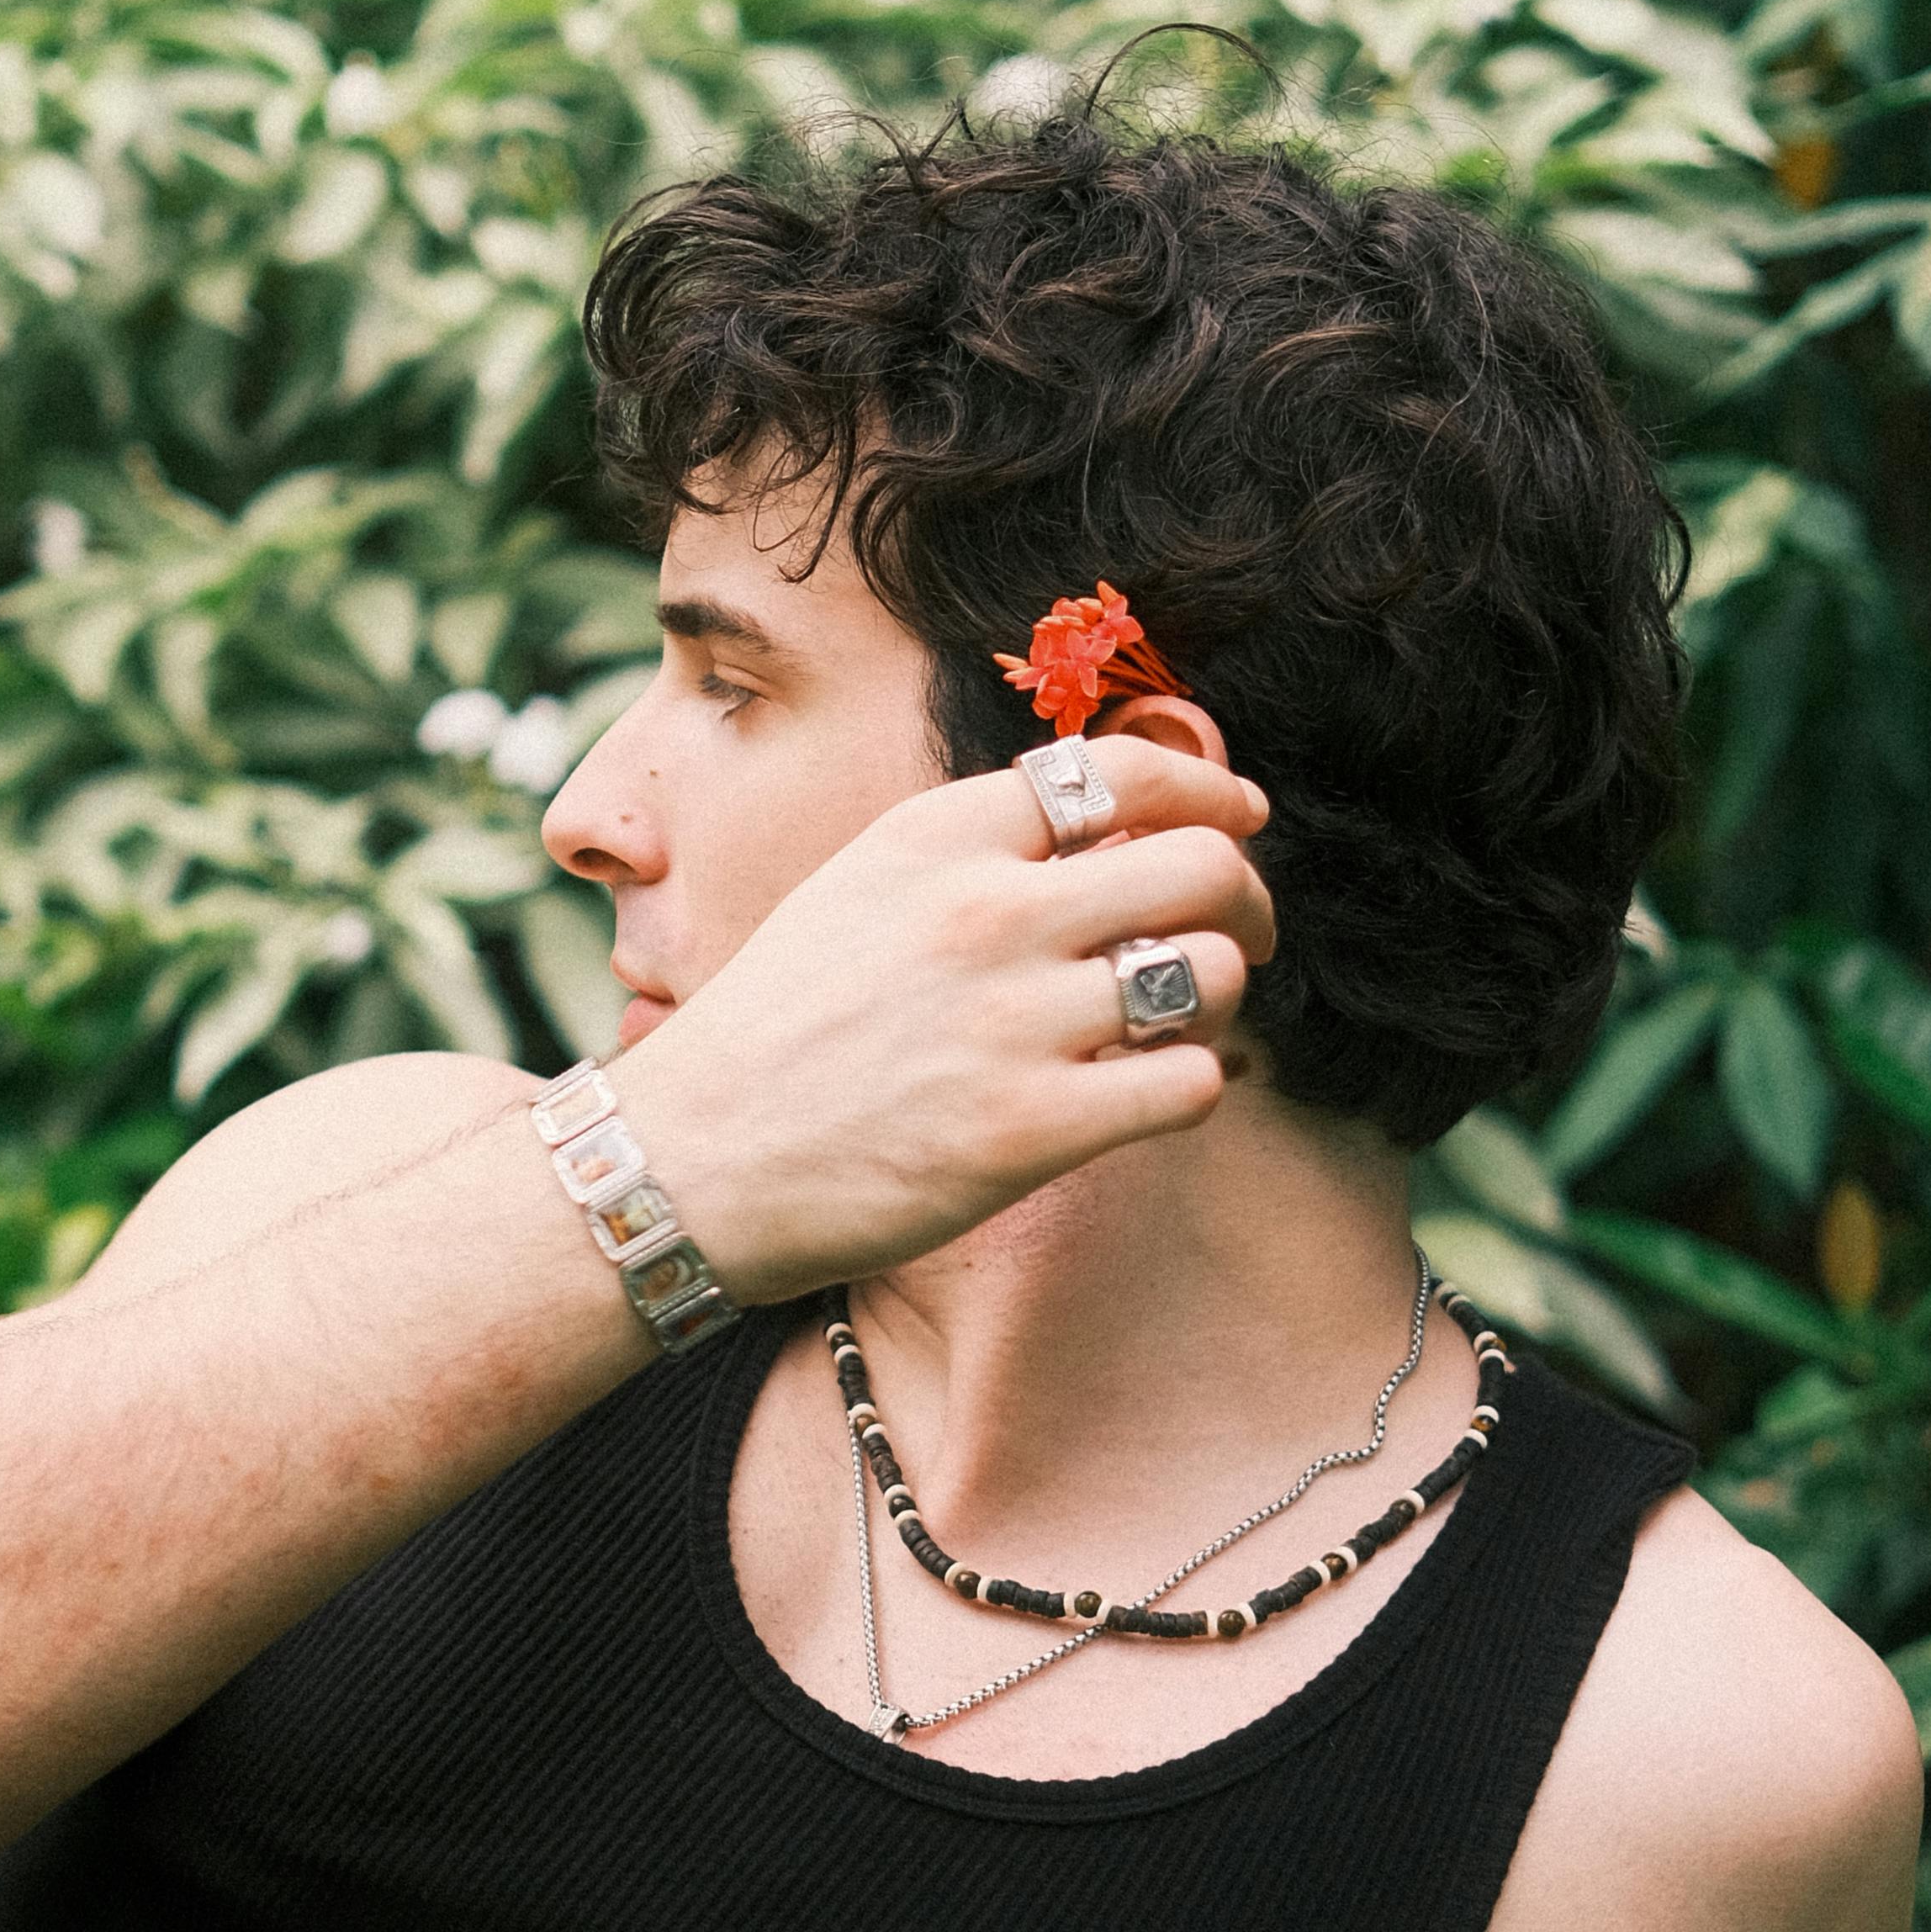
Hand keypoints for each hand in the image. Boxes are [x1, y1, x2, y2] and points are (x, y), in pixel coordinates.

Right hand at [614, 736, 1273, 1303]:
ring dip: (1216, 999)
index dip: (1208, 788)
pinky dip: (1194, 1086)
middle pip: (1199, 863)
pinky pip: (1190, 1084)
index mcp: (939, 838)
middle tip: (1238, 935)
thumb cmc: (773, 1034)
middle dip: (1242, 898)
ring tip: (1179, 1025)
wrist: (688, 1161)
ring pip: (1207, 973)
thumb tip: (1104, 830)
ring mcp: (1012, 1022)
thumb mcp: (856, 891)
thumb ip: (971, 853)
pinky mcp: (1029, 1131)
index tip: (1237, 817)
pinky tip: (1154, 1093)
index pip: (1123, 770)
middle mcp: (985, 913)